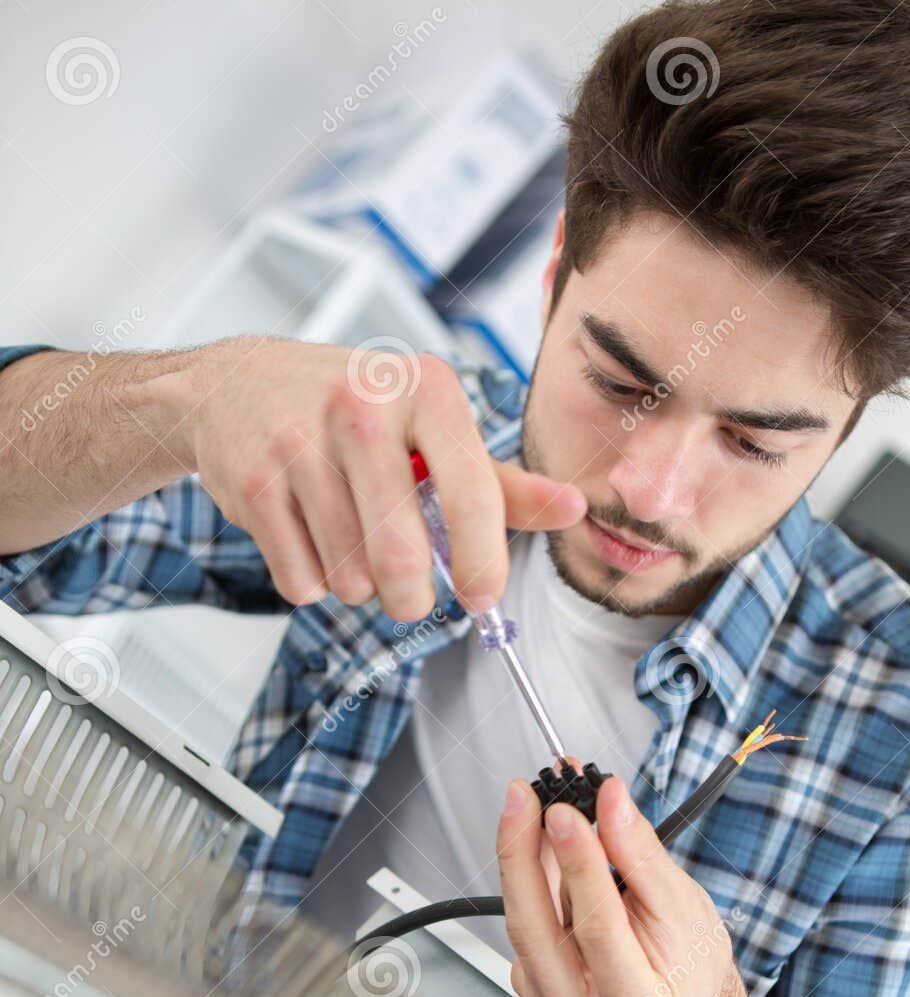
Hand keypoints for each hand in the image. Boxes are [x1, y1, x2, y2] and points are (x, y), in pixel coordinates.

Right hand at [175, 338, 585, 616]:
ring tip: (348, 541)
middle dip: (410, 599)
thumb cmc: (352, 408)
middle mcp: (362, 407)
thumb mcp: (431, 427)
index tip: (482, 597)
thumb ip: (501, 481)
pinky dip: (312, 581)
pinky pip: (302, 580)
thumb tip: (574, 510)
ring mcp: (299, 444)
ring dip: (357, 585)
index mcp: (426, 389)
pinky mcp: (251, 483)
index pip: (473, 496)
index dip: (483, 563)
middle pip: (403, 558)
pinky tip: (307, 536)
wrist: (234, 384)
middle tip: (408, 595)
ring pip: (350, 578)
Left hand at [497, 774, 734, 996]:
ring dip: (526, 861)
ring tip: (539, 809)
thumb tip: (610, 802)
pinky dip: (533, 887)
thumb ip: (640, 856)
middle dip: (522, 853)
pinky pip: (524, 933)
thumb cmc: (691, 964)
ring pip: (524, 926)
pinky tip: (548, 858)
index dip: (579, 864)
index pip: (598, 930)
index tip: (564, 812)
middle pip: (536, 931)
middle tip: (522, 797)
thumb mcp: (682, 905)